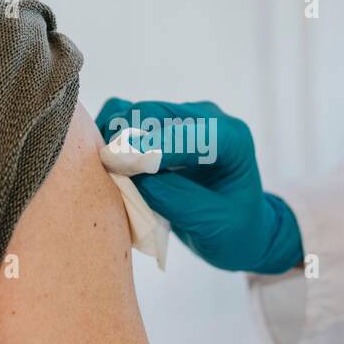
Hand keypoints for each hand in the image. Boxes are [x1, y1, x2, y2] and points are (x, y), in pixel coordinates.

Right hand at [94, 98, 302, 273]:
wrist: (238, 229)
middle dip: (126, 142)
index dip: (154, 147)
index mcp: (231, 139)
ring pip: (131, 112)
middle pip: (152, 113)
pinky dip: (108, 138)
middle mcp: (204, 118)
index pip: (189, 134)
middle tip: (107, 175)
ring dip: (113, 139)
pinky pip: (121, 119)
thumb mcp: (212, 223)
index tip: (122, 164)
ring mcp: (179, 118)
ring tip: (106, 173)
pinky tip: (107, 166)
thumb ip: (174, 198)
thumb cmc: (233, 230)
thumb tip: (130, 176)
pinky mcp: (157, 127)